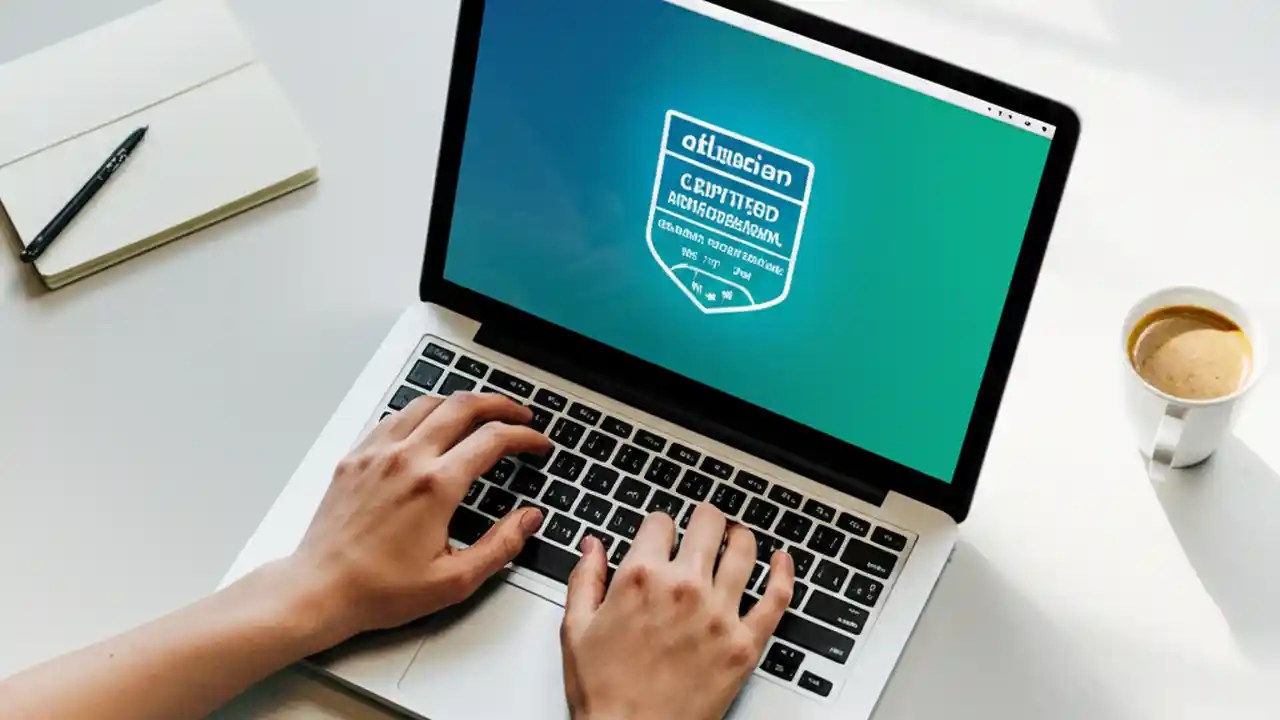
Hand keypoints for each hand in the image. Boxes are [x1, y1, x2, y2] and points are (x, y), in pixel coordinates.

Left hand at [282, 392, 551, 646]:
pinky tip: (429, 426)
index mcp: (435, 486)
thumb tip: (528, 519)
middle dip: (500, 405)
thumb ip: (501, 545)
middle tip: (519, 416)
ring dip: (461, 402)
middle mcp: (406, 459)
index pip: (493, 439)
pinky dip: (422, 413)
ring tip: (480, 413)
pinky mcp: (355, 458)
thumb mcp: (454, 580)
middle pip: (463, 406)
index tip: (537, 444)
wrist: (319, 591)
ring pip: (427, 403)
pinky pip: (395, 418)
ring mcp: (377, 454)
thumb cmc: (378, 589)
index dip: (525, 437)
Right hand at [561, 505, 794, 719]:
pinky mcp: (744, 644)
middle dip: (705, 518)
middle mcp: (683, 588)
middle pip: (708, 524)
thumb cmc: (605, 693)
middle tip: (705, 524)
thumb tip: (593, 546)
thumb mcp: (576, 629)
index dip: (661, 524)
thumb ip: (585, 579)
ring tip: (737, 537)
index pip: (661, 522)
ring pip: (744, 551)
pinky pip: (776, 597)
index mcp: (640, 579)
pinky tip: (781, 561)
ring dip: (740, 537)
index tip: (662, 533)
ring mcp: (719, 614)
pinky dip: (784, 573)